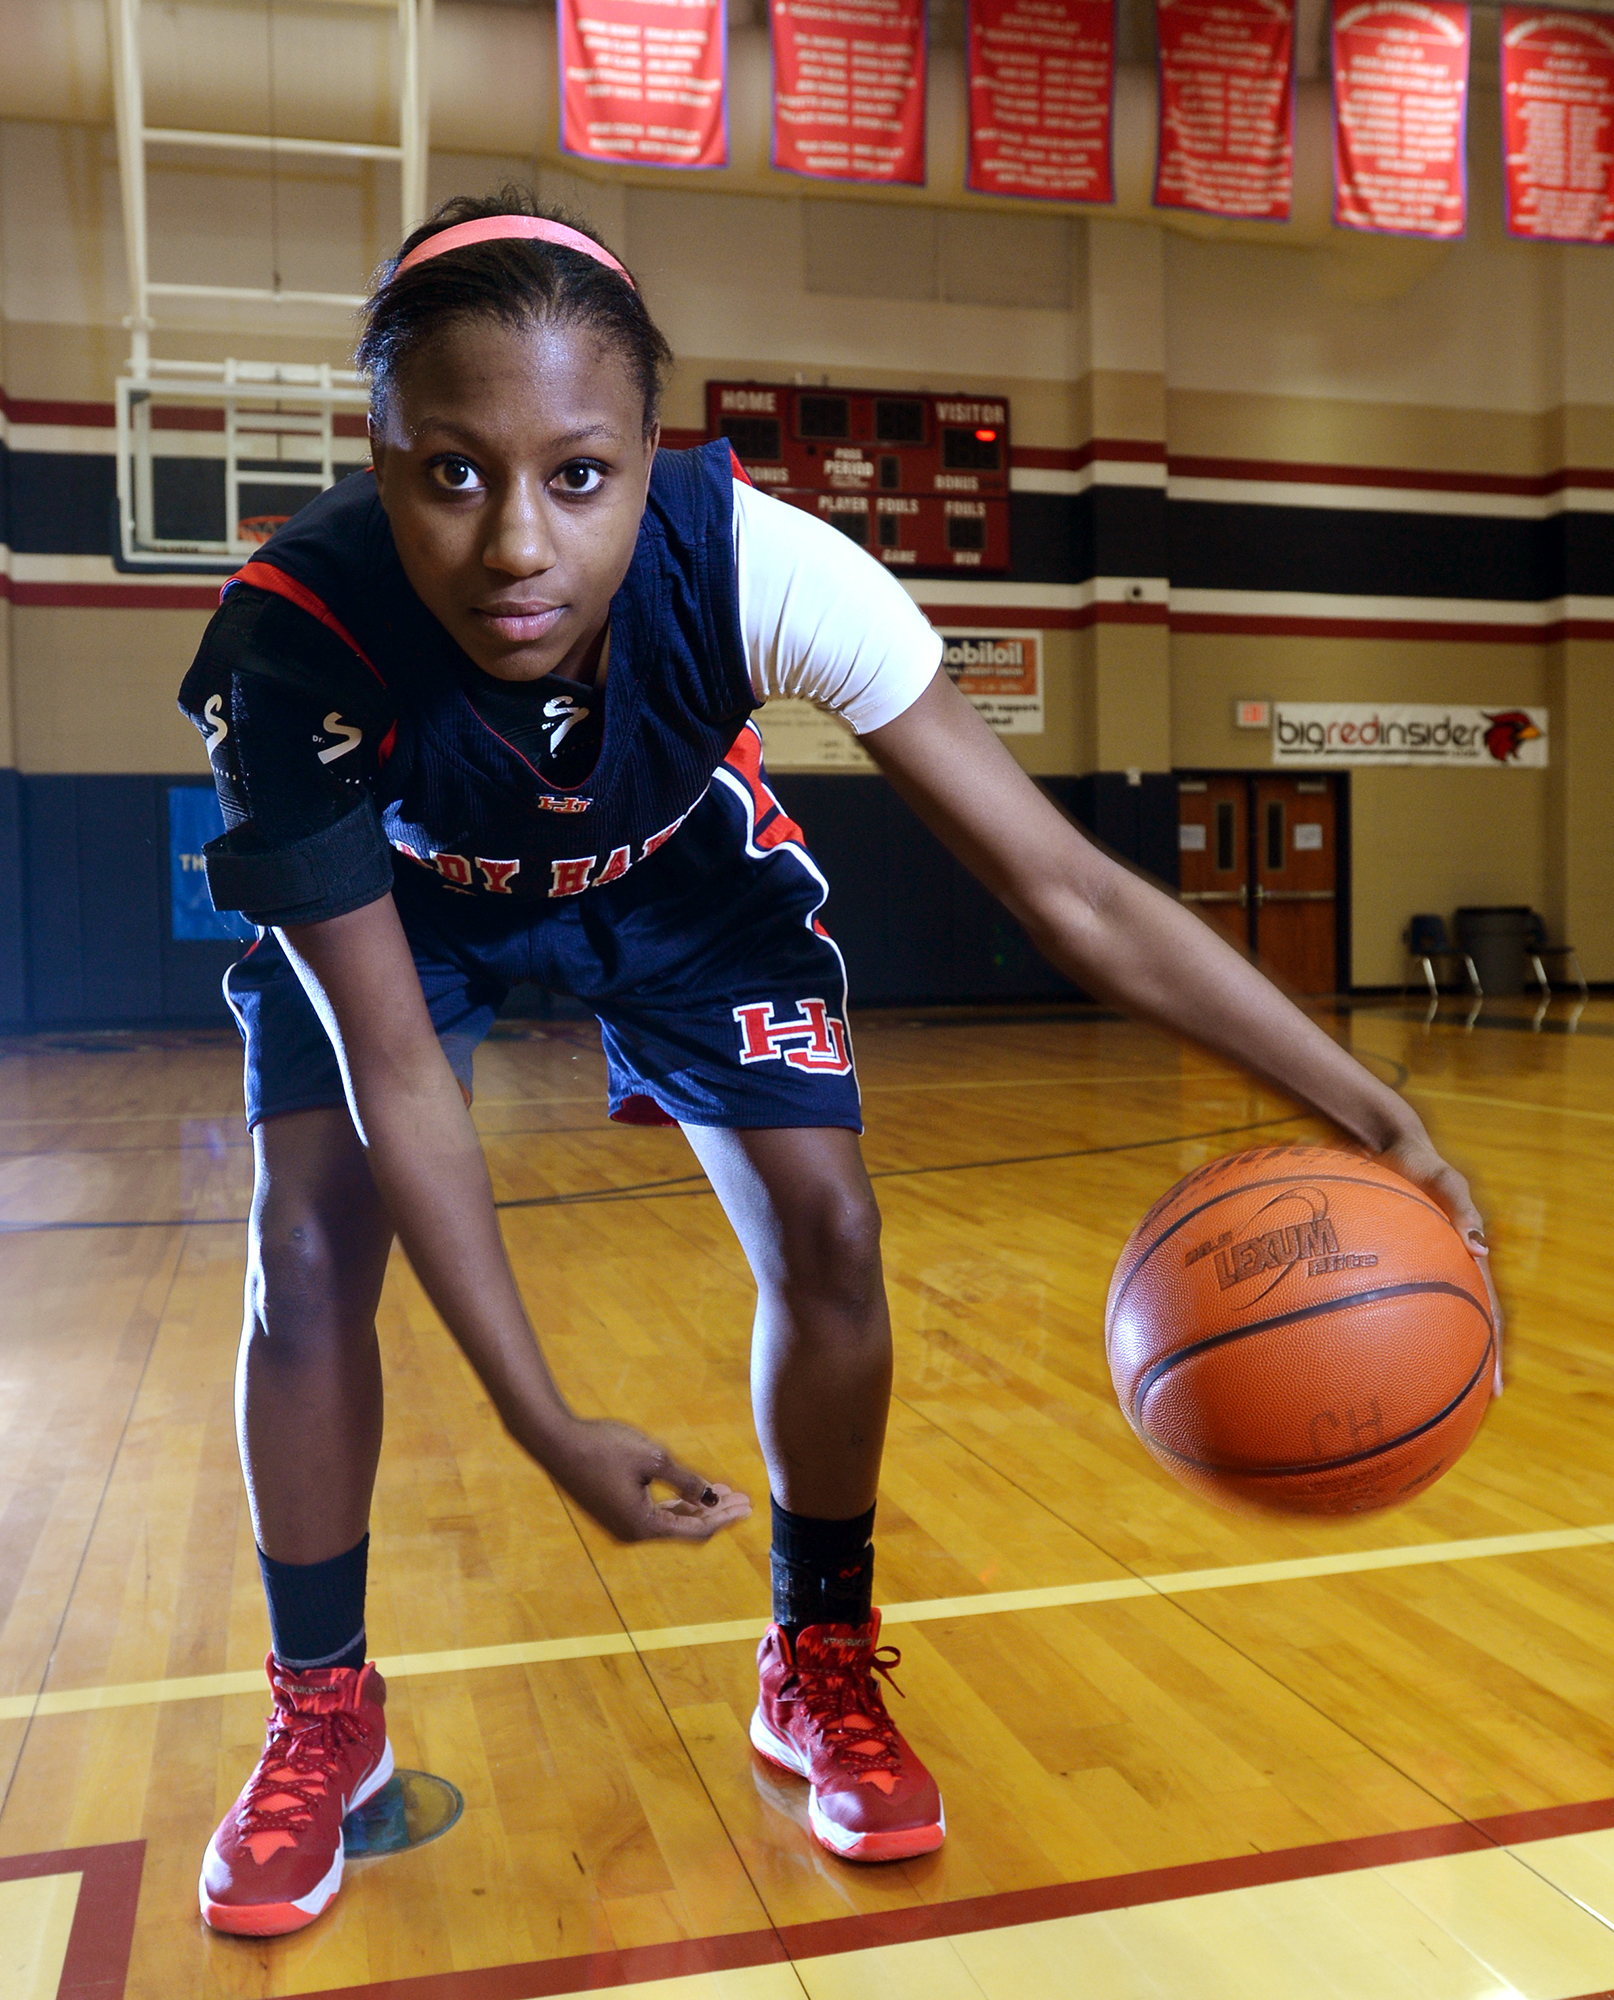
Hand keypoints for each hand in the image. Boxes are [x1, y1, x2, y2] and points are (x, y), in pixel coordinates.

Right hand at [548, 1417, 752, 1542]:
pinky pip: (653, 1512)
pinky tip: (690, 1489)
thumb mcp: (653, 1459)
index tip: (747, 1505)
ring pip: (669, 1520)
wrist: (555, 1441)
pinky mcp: (612, 1510)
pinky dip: (675, 1502)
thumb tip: (711, 1499)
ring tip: (722, 1491)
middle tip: (742, 1498)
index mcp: (643, 1525)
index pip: (696, 1530)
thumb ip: (686, 1481)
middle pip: (685, 1528)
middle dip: (715, 1512)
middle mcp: (632, 1532)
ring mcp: (620, 1523)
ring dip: (696, 1506)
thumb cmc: (604, 1446)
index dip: (724, 1517)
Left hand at [1378, 1127, 1503, 1396]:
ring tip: (1426, 1390)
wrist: (1388, 1148)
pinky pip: (1395, 1297)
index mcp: (1467, 1261)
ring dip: (1435, 1352)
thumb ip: (1462, 1207)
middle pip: (1466, 1326)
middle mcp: (1448, 1270)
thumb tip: (1481, 1249)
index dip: (1493, 1351)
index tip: (1495, 1387)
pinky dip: (1388, 1323)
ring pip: (1432, 1318)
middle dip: (1472, 1364)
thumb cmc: (1419, 1163)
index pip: (1488, 1313)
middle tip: (1472, 1405)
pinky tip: (1365, 1346)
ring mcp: (1423, 1269)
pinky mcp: (1397, 1263)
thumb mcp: (1443, 1177)